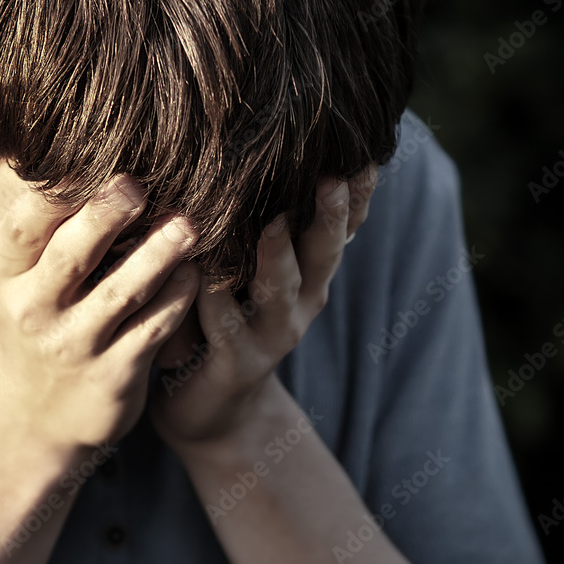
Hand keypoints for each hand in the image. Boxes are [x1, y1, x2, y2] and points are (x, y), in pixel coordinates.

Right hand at [0, 141, 201, 450]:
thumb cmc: (19, 318)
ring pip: (122, 291)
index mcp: (3, 274)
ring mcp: (78, 344)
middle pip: (70, 255)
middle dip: (105, 216)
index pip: (24, 225)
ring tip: (187, 224)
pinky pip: (154, 327)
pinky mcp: (116, 373)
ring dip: (158, 254)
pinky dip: (177, 297)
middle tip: (139, 185)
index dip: (55, 191)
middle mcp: (35, 309)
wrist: (35, 416)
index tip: (92, 153)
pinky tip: (195, 270)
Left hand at [148, 167, 377, 450]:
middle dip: (329, 217)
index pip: (341, 228)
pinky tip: (201, 273)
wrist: (212, 411)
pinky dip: (212, 300)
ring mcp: (270, 336)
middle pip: (322, 253)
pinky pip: (222, 326)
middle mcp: (300, 303)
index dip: (354, 196)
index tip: (362, 152)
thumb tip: (276, 158)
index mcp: (310, 276)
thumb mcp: (257, 278)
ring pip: (277, 290)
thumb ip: (268, 231)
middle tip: (332, 178)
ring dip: (276, 258)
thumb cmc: (229, 324)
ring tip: (272, 225)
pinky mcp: (233, 363)